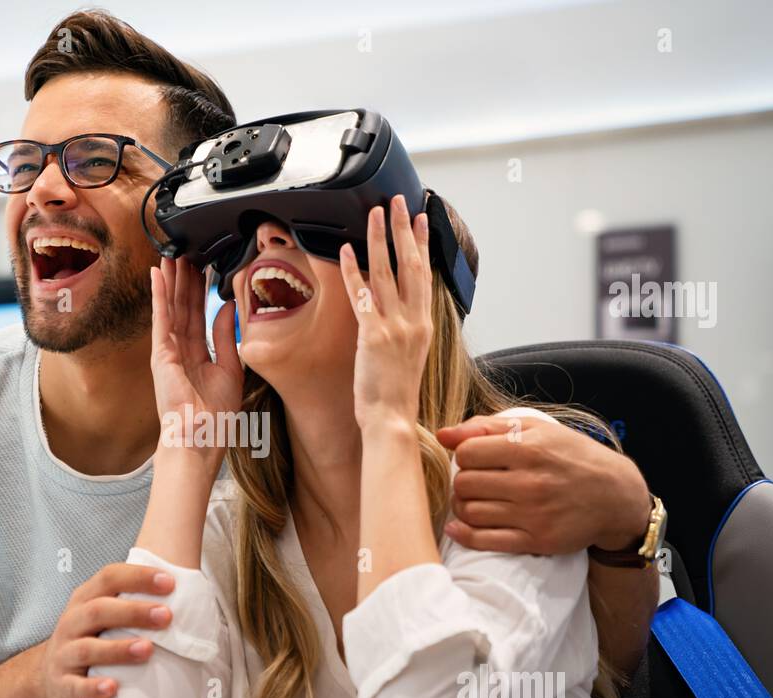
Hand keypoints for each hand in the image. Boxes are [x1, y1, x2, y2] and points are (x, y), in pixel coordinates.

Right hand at [37, 563, 176, 697]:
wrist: (49, 676)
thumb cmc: (90, 639)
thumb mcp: (101, 615)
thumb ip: (129, 602)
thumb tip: (184, 594)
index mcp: (84, 599)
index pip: (109, 577)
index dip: (138, 577)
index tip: (170, 582)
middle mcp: (71, 622)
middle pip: (99, 610)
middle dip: (134, 612)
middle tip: (166, 616)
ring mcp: (64, 654)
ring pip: (87, 648)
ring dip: (119, 649)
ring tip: (148, 649)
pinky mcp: (62, 685)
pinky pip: (75, 686)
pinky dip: (93, 688)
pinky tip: (113, 688)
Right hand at [149, 256, 240, 467]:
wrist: (199, 439)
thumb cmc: (214, 416)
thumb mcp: (231, 369)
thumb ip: (227, 337)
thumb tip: (227, 307)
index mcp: (198, 355)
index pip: (199, 315)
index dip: (201, 290)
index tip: (205, 266)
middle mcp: (180, 350)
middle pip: (183, 306)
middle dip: (185, 278)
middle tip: (188, 249)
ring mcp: (168, 350)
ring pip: (171, 307)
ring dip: (171, 280)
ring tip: (171, 253)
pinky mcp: (161, 353)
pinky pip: (161, 318)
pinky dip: (159, 295)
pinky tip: (158, 275)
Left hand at [339, 194, 432, 433]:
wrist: (391, 419)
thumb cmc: (396, 394)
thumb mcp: (411, 356)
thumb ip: (407, 329)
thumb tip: (400, 310)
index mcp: (424, 325)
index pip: (426, 274)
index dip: (424, 244)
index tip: (422, 219)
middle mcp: (414, 321)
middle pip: (411, 265)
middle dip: (405, 230)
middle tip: (399, 203)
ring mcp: (395, 327)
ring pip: (387, 273)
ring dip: (380, 240)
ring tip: (375, 214)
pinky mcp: (373, 336)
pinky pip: (362, 296)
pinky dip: (353, 272)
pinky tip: (347, 251)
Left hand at [435, 415, 650, 553]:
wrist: (616, 495)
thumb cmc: (571, 456)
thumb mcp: (537, 429)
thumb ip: (487, 427)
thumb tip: (443, 435)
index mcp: (530, 448)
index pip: (466, 453)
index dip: (464, 456)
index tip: (475, 459)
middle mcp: (531, 482)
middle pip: (464, 483)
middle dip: (463, 482)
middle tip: (475, 482)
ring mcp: (533, 514)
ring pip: (470, 512)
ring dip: (462, 507)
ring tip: (473, 500)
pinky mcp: (536, 540)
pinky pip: (484, 540)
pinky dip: (463, 534)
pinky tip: (459, 526)